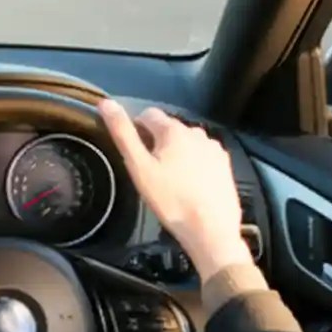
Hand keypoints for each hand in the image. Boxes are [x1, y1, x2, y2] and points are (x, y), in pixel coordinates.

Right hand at [98, 99, 252, 279]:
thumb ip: (123, 134)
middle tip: (150, 171)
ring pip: (186, 141)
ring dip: (176, 152)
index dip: (136, 130)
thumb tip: (106, 103)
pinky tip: (190, 184)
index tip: (134, 153)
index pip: (147, 115)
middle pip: (168, 128)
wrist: (210, 229)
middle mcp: (196, 131)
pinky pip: (202, 154)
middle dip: (157, 142)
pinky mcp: (224, 163)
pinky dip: (193, 162)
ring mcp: (213, 147)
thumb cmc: (170, 199)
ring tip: (171, 180)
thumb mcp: (139, 168)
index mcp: (173, 130)